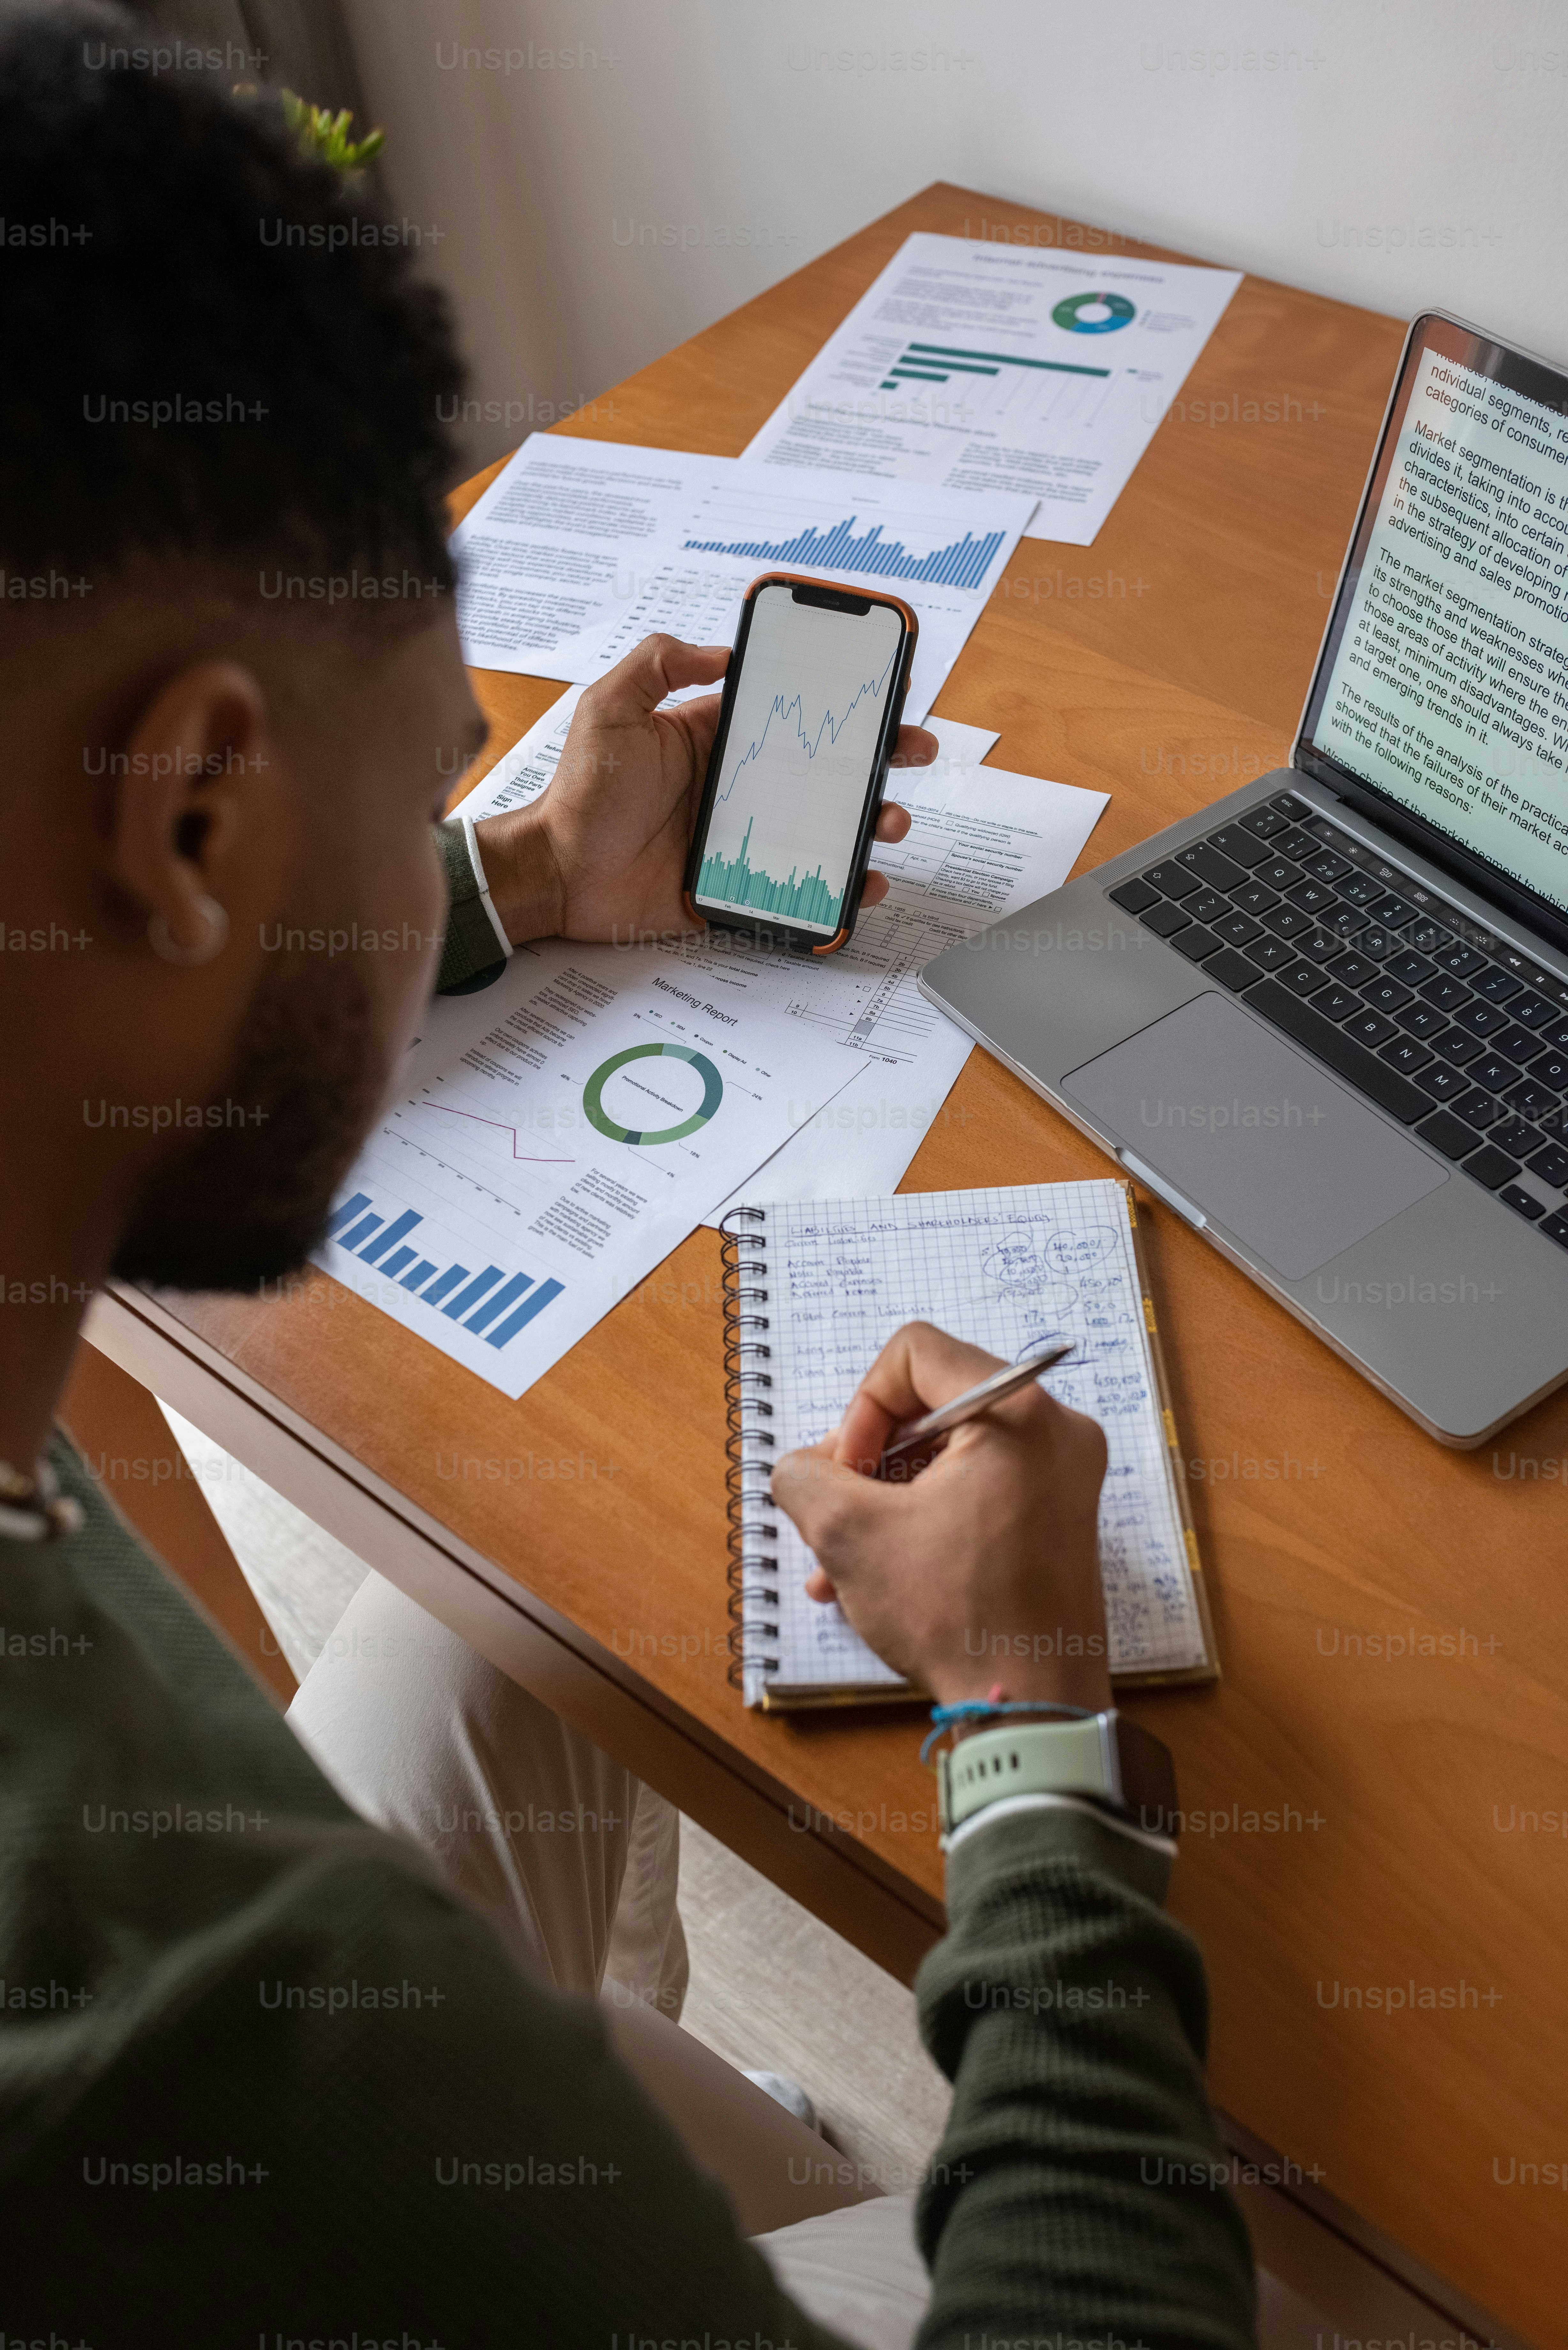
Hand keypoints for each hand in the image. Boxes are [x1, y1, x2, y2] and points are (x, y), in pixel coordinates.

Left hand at [473, 634, 935, 942]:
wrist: (560, 871)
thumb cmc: (581, 791)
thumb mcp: (610, 709)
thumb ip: (658, 664)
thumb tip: (722, 648)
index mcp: (721, 737)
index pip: (795, 710)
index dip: (844, 699)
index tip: (888, 688)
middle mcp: (744, 784)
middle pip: (829, 767)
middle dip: (881, 756)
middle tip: (915, 750)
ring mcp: (749, 836)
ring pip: (828, 827)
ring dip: (872, 820)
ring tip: (891, 819)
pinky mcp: (743, 886)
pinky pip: (805, 887)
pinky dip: (842, 886)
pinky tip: (864, 881)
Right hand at [770, 1322, 1111, 1710]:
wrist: (1036, 1706)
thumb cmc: (956, 1614)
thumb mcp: (849, 1533)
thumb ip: (805, 1477)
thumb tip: (808, 1468)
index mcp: (1019, 1412)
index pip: (916, 1353)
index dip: (861, 1406)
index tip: (848, 1472)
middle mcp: (1056, 1431)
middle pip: (932, 1404)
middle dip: (867, 1462)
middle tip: (833, 1515)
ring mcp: (1065, 1477)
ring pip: (948, 1456)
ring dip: (885, 1501)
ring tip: (835, 1564)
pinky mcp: (1059, 1519)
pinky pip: (976, 1490)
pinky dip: (924, 1519)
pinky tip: (874, 1576)